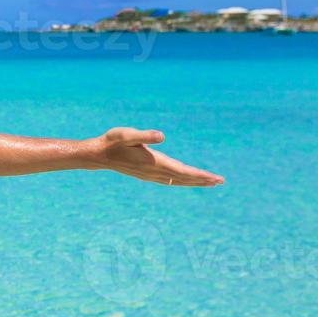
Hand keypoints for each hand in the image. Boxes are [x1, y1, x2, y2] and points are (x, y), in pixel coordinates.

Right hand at [91, 128, 223, 186]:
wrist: (97, 155)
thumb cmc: (112, 142)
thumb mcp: (127, 134)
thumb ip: (144, 135)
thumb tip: (162, 136)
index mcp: (154, 162)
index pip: (183, 171)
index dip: (201, 175)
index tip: (216, 178)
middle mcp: (154, 172)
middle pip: (184, 178)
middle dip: (202, 180)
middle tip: (220, 181)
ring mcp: (150, 175)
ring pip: (177, 181)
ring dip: (193, 182)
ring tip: (208, 183)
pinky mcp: (146, 174)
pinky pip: (169, 181)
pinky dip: (181, 182)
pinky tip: (183, 181)